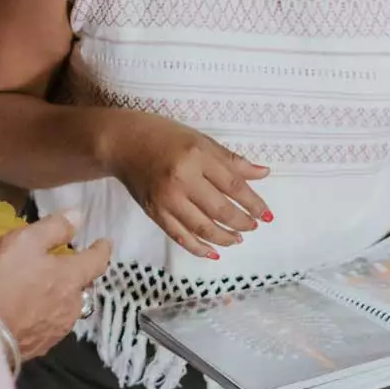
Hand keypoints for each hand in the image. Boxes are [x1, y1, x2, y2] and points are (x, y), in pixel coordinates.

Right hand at [0, 206, 110, 360]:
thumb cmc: (3, 280)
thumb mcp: (25, 242)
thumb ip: (54, 228)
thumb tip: (78, 217)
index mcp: (72, 277)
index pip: (97, 261)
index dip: (101, 249)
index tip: (104, 243)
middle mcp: (71, 305)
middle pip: (82, 285)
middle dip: (76, 274)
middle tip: (63, 264)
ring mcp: (57, 329)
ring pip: (67, 306)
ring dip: (60, 295)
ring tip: (42, 288)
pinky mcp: (41, 346)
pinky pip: (50, 324)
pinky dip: (45, 313)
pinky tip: (28, 311)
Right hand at [99, 112, 270, 258]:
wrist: (123, 143)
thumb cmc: (164, 137)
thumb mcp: (200, 140)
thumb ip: (231, 160)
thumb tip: (263, 173)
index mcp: (196, 157)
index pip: (233, 186)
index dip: (254, 203)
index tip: (266, 214)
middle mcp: (181, 179)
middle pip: (220, 210)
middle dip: (242, 222)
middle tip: (253, 226)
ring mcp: (166, 199)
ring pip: (202, 228)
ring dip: (224, 238)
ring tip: (237, 239)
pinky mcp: (154, 212)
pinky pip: (180, 236)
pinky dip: (198, 247)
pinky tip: (213, 251)